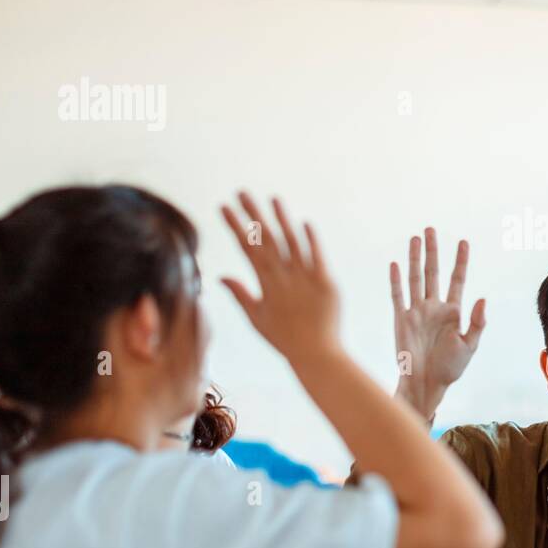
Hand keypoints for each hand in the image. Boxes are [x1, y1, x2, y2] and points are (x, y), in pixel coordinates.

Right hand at [221, 192, 339, 363]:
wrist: (317, 354)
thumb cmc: (285, 339)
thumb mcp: (257, 318)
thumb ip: (240, 294)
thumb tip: (221, 276)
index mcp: (266, 284)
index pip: (247, 248)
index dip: (236, 226)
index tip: (223, 207)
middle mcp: (284, 278)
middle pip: (266, 240)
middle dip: (252, 215)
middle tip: (240, 192)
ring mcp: (306, 278)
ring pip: (291, 243)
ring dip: (281, 220)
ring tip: (272, 198)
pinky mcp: (326, 282)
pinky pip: (318, 257)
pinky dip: (311, 240)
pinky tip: (304, 222)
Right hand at [391, 228, 484, 418]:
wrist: (426, 384)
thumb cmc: (450, 369)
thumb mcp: (469, 345)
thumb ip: (476, 322)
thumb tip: (482, 298)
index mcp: (452, 312)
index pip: (457, 280)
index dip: (460, 261)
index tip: (463, 242)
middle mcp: (433, 307)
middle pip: (433, 273)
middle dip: (433, 251)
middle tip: (430, 230)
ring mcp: (416, 312)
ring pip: (415, 278)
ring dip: (415, 259)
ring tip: (415, 238)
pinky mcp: (401, 320)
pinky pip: (397, 295)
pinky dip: (396, 280)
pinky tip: (395, 263)